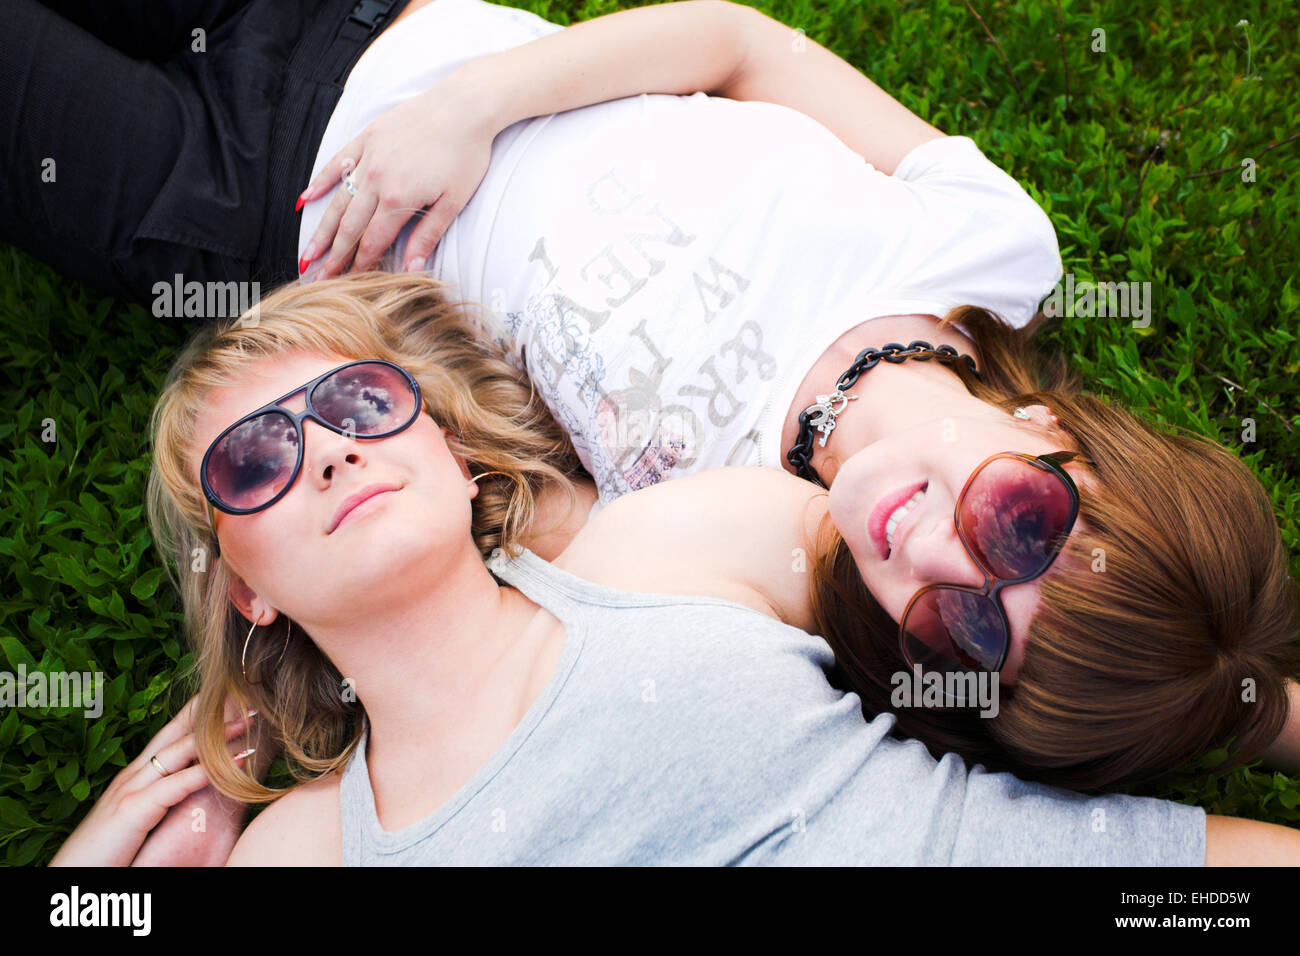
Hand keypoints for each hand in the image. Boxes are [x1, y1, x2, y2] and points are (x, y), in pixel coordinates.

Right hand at [49, 695, 256, 866]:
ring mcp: (130, 790)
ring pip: (177, 752)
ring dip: (215, 737)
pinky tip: (228, 766)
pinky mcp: (131, 811)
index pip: (170, 735)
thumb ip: (160, 801)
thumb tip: (189, 790)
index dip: (198, 715)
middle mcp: (132, 776)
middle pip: (175, 733)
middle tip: (248, 700)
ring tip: (248, 724)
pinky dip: (201, 774)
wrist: (69, 877)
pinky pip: (172, 786)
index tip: (229, 699)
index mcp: (134, 776)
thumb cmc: (105, 853)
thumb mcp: (137, 819)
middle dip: (211, 714)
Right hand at [297, 73, 501, 280]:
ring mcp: (368, 156)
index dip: (360, 265)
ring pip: (338, 200)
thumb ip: (428, 235)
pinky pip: (337, 162)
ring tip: (308, 253)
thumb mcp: (453, 201)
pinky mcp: (367, 136)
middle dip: (334, 256)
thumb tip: (412, 270)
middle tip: (318, 279)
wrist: (465, 105)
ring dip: (321, 229)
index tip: (347, 284)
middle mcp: (376, 178)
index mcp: (398, 198)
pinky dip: (320, 182)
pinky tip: (304, 200)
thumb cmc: (466, 153)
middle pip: (349, 226)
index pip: (372, 241)